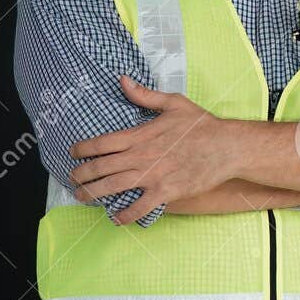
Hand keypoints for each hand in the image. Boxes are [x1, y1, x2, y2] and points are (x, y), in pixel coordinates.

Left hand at [71, 76, 246, 222]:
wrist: (227, 147)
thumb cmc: (202, 125)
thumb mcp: (173, 103)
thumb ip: (145, 95)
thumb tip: (123, 80)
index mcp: (141, 134)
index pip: (102, 142)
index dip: (83, 148)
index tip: (74, 152)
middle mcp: (141, 156)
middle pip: (102, 167)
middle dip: (82, 174)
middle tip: (73, 179)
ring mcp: (152, 175)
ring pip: (114, 187)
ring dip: (94, 194)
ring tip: (82, 197)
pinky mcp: (166, 192)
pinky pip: (140, 207)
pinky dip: (125, 215)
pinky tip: (115, 218)